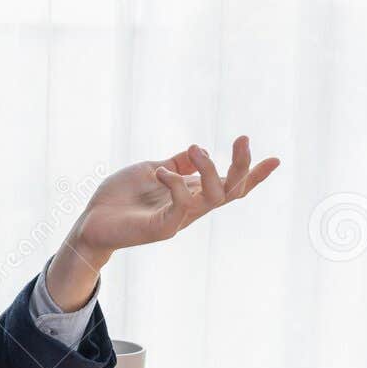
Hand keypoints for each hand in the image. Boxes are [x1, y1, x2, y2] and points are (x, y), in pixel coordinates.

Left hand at [47, 137, 279, 309]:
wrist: (90, 221)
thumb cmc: (118, 197)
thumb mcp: (150, 171)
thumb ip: (176, 164)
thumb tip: (199, 150)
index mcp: (190, 194)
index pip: (230, 186)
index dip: (253, 175)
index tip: (276, 159)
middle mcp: (190, 207)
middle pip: (232, 191)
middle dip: (243, 166)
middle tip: (242, 139)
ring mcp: (178, 219)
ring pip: (214, 198)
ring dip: (211, 170)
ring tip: (196, 148)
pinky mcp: (161, 228)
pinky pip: (181, 206)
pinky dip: (176, 184)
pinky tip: (161, 172)